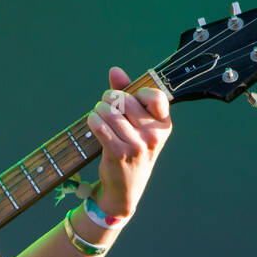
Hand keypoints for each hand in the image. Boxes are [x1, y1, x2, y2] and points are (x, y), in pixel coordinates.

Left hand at [85, 66, 172, 218]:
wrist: (126, 186)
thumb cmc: (131, 148)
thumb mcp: (137, 124)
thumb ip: (128, 93)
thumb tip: (115, 70)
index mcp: (164, 125)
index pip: (155, 95)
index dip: (137, 92)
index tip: (129, 99)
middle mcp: (154, 134)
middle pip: (126, 99)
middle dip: (110, 98)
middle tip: (105, 104)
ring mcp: (137, 145)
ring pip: (110, 111)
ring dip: (98, 109)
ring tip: (98, 113)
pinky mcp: (119, 153)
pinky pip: (100, 126)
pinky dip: (92, 119)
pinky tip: (92, 121)